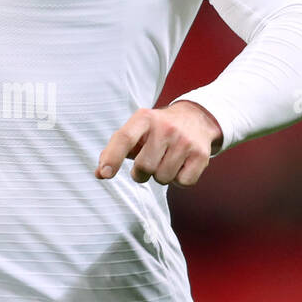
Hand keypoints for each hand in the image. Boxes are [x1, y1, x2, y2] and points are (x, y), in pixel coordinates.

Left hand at [95, 101, 222, 187]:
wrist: (196, 119)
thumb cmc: (157, 131)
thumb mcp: (136, 131)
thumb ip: (115, 150)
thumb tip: (100, 173)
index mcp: (144, 118)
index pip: (124, 138)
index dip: (112, 157)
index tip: (105, 174)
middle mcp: (166, 127)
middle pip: (144, 167)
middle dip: (142, 173)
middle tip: (149, 162)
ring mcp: (185, 140)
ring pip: (163, 178)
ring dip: (161, 176)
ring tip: (166, 160)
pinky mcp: (201, 154)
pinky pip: (182, 183)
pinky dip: (179, 180)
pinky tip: (181, 165)